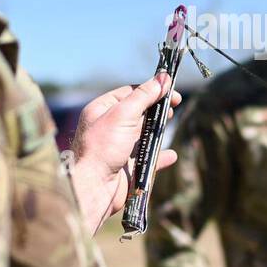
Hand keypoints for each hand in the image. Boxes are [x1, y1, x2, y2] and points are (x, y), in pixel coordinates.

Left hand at [68, 74, 181, 233]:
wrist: (94, 187)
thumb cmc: (103, 147)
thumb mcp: (123, 114)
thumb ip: (144, 96)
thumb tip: (163, 78)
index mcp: (102, 110)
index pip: (129, 93)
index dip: (151, 90)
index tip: (171, 90)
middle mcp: (108, 128)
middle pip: (138, 112)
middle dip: (156, 109)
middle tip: (172, 107)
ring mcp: (118, 148)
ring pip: (143, 135)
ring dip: (158, 130)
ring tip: (169, 123)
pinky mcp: (127, 167)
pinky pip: (148, 158)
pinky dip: (160, 156)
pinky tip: (171, 154)